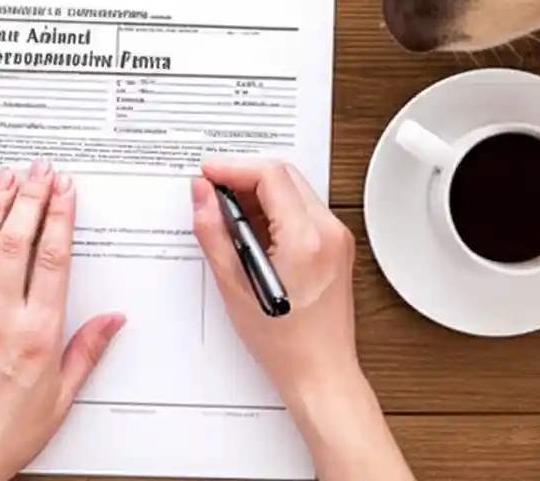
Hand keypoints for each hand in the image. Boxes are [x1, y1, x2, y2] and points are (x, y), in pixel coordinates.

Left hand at [0, 161, 125, 480]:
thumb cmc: (7, 433)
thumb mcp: (62, 397)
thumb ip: (87, 351)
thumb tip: (113, 320)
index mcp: (38, 334)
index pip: (52, 259)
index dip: (60, 216)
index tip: (66, 191)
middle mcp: (0, 319)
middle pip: (17, 242)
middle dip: (30, 198)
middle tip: (39, 170)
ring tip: (4, 177)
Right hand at [191, 157, 412, 479]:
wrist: (320, 372)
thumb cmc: (285, 343)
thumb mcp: (235, 286)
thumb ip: (214, 233)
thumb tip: (202, 195)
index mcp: (306, 238)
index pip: (270, 175)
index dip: (232, 167)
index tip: (207, 172)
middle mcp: (328, 231)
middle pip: (284, 175)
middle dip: (244, 175)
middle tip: (211, 191)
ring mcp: (336, 238)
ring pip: (293, 189)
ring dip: (258, 192)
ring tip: (227, 217)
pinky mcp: (335, 246)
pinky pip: (302, 210)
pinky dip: (274, 209)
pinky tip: (251, 231)